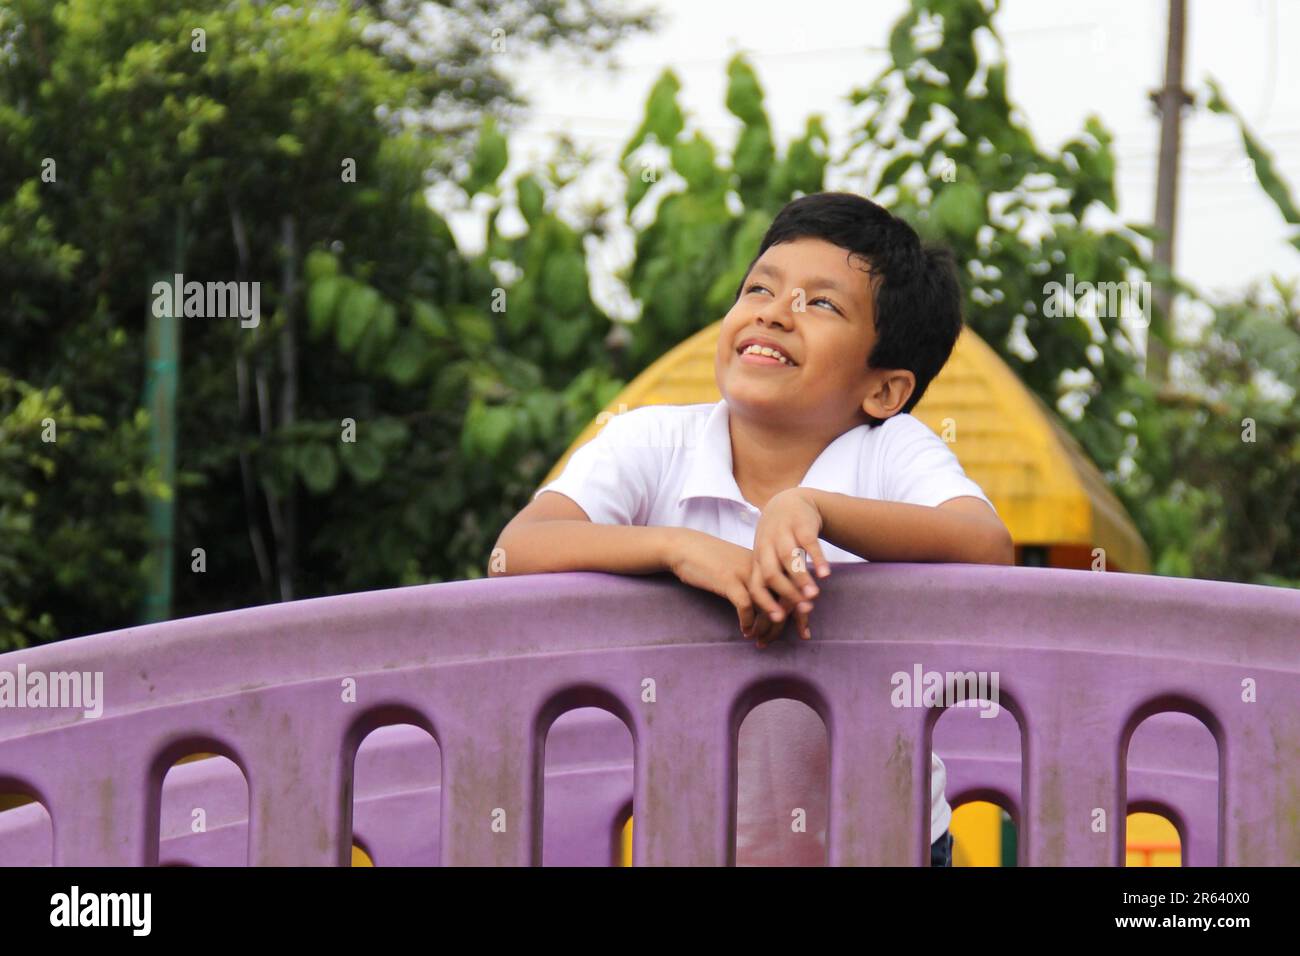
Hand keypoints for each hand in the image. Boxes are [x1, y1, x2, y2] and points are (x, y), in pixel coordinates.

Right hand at [665, 528, 796, 644]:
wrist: (685, 547)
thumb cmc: (712, 561)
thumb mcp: (740, 568)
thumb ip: (756, 582)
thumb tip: (770, 607)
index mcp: (766, 562)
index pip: (794, 588)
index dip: (801, 611)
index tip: (804, 631)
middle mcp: (760, 566)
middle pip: (786, 596)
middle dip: (794, 620)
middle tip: (794, 638)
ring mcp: (745, 573)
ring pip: (768, 603)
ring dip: (769, 625)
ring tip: (765, 639)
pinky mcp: (729, 580)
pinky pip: (745, 605)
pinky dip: (747, 621)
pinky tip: (746, 630)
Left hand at [750, 488, 831, 641]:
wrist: (790, 502)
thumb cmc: (781, 541)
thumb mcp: (772, 560)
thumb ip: (777, 587)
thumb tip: (781, 623)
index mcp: (758, 559)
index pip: (755, 584)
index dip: (764, 603)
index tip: (778, 620)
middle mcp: (767, 547)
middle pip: (770, 573)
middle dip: (786, 594)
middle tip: (804, 610)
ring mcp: (783, 534)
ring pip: (788, 558)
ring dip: (801, 578)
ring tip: (814, 596)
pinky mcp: (801, 525)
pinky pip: (809, 543)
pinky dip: (817, 559)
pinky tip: (826, 575)